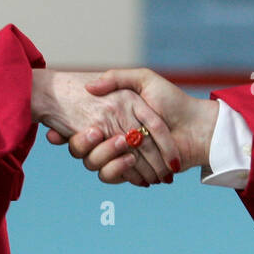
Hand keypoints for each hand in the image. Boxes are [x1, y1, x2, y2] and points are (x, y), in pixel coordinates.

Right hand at [49, 68, 217, 186]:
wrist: (197, 127)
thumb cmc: (173, 101)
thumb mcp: (144, 79)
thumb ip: (117, 77)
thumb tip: (89, 87)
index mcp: (112, 114)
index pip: (79, 124)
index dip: (67, 128)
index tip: (56, 130)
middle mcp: (111, 134)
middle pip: (81, 146)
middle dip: (80, 143)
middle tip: (94, 133)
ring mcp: (120, 154)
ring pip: (94, 163)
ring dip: (103, 155)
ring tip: (120, 145)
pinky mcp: (131, 172)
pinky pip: (112, 176)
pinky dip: (119, 171)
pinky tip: (128, 160)